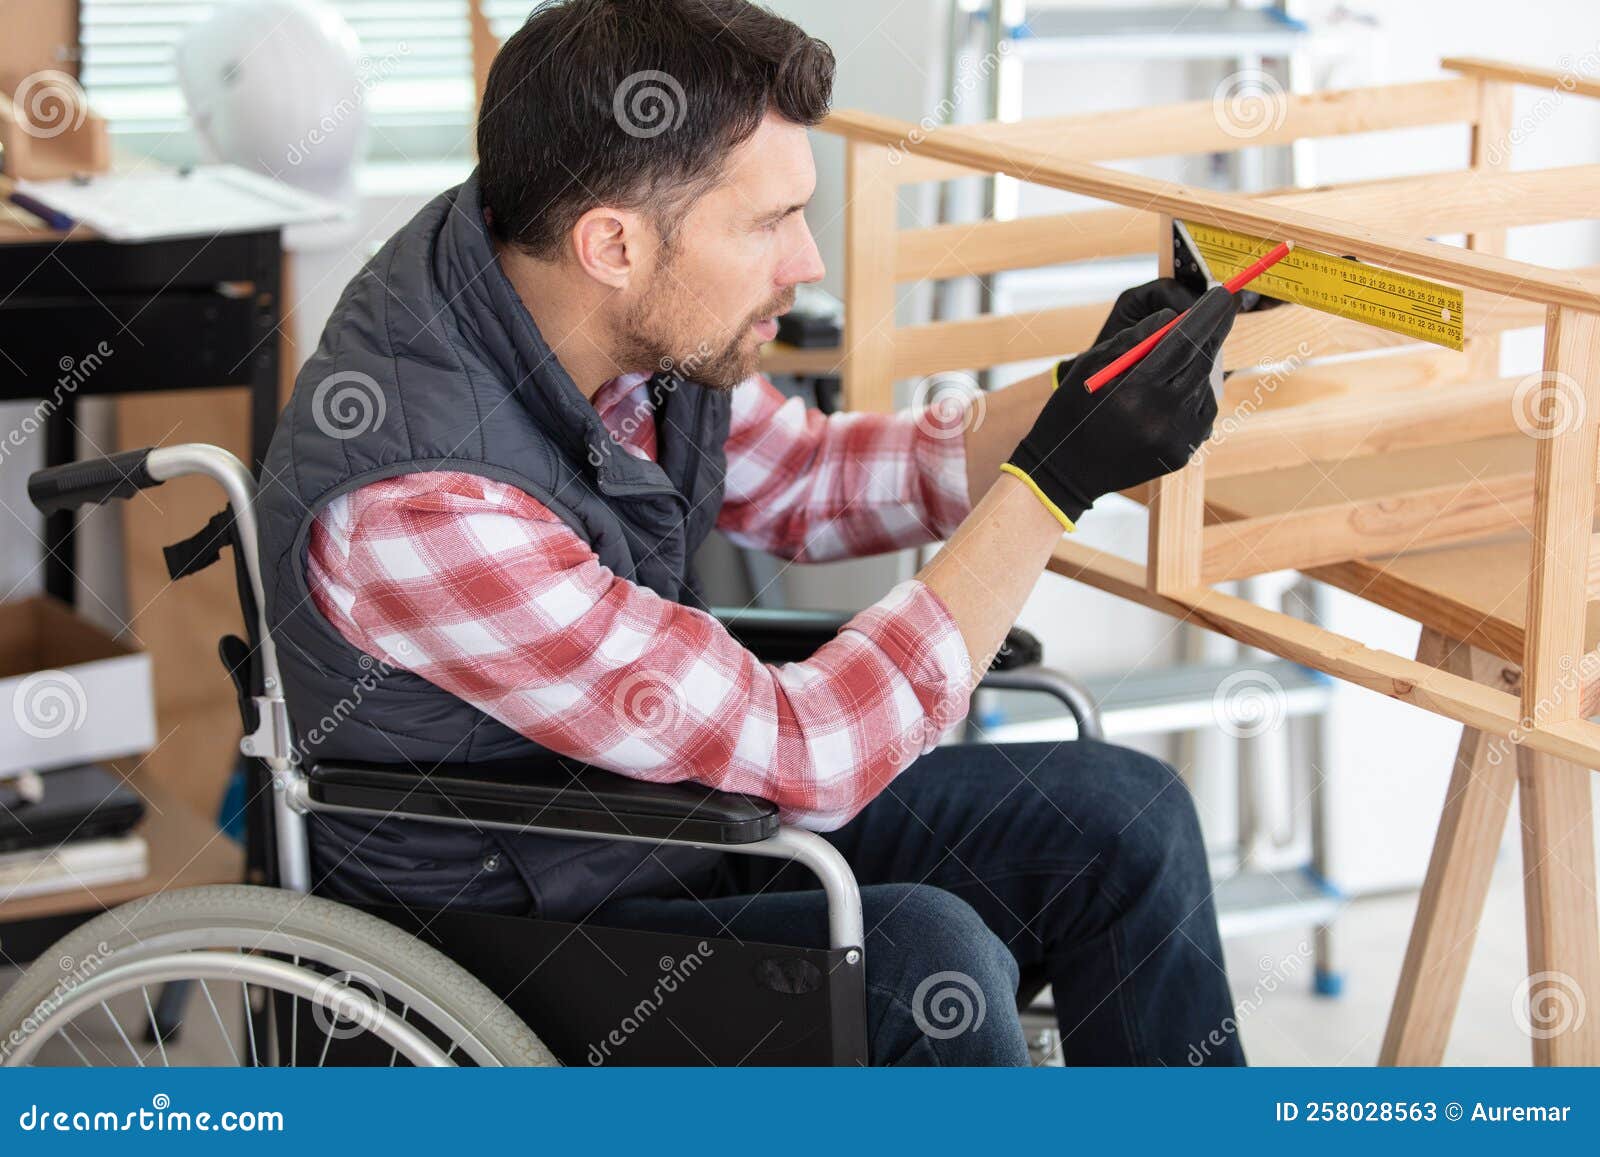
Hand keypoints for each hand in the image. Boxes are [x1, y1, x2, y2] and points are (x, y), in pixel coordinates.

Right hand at [1002, 285, 1238, 529]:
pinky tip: (1172, 395)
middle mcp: (1160, 417)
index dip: (1207, 315)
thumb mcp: (1092, 364)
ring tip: (1174, 363)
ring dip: (1197, 366)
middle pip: (1201, 362)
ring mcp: (1175, 439)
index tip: (1222, 295)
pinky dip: (1195, 395)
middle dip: (1210, 335)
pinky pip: (1202, 413)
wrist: (1066, 470)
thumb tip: (1175, 317)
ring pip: (1203, 386)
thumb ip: (1135, 338)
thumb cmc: (1073, 410)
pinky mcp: (1181, 453)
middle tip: (1217, 314)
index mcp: (1133, 390)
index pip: (1184, 341)